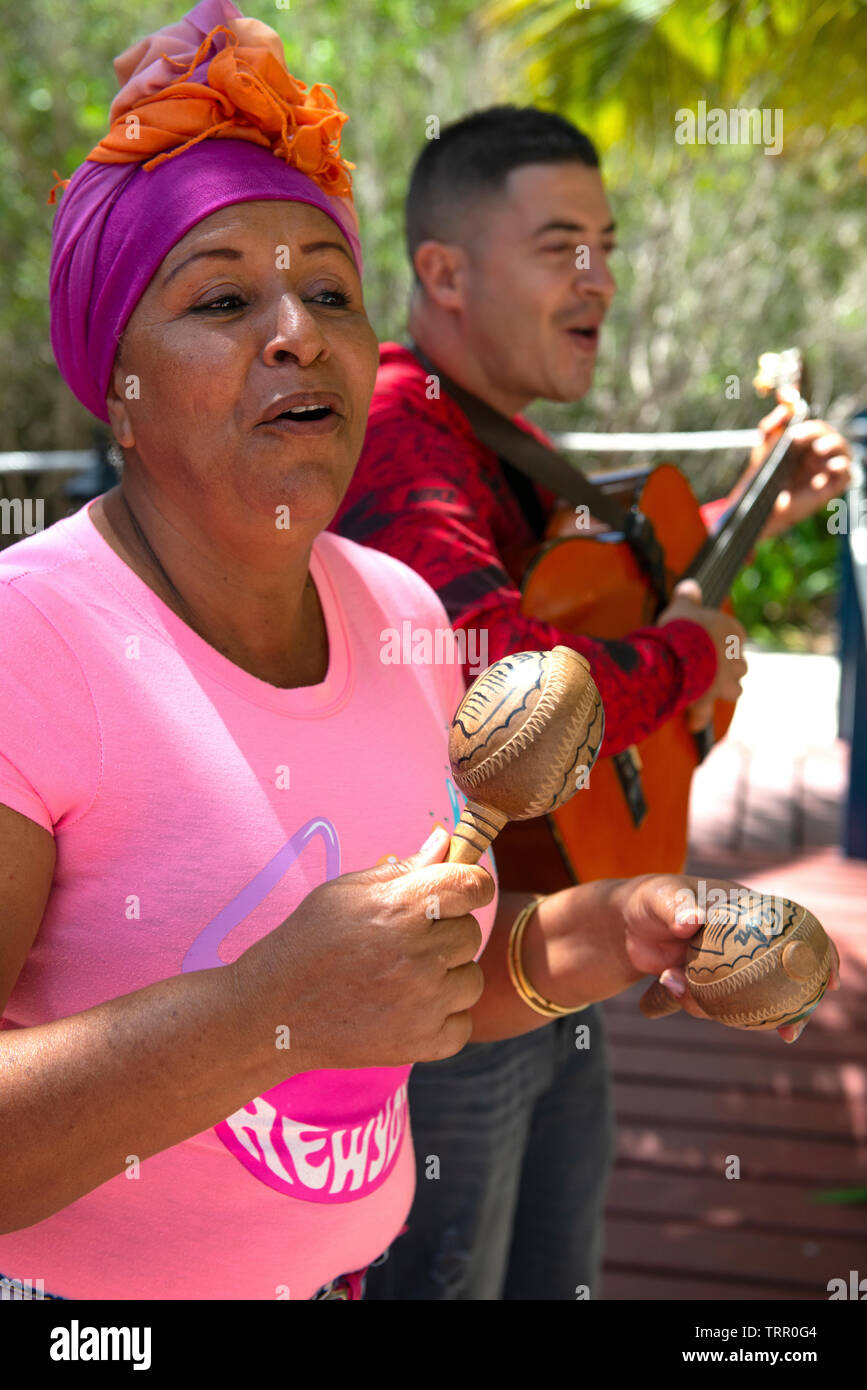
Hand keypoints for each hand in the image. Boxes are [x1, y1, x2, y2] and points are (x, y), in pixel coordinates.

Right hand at [231, 825, 490, 1071]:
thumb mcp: (346, 892)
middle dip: (446, 932)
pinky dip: (442, 1019)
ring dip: (447, 976)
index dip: (471, 884)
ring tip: (403, 977)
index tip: (459, 892)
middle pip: (471, 932)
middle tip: (405, 942)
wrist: (274, 1010)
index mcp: (402, 908)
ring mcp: (424, 1003)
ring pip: (471, 978)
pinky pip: (463, 1023)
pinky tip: (407, 1009)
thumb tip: (444, 841)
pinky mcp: (423, 1043)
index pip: (474, 885)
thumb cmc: (308, 941)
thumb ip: (403, 868)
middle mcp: (419, 955)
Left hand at [614, 875, 841, 1041]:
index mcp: (747, 911)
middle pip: (779, 976)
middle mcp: (743, 941)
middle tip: (790, 1029)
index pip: (797, 930)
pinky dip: (698, 1010)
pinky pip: (710, 1005)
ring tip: (669, 982)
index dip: (821, 953)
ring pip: (740, 998)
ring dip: (711, 1003)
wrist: (623, 924)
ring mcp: (725, 966)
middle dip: (791, 1005)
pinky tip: (661, 1006)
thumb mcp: (662, 896)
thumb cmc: (652, 899)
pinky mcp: (703, 985)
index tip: (832, 979)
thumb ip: (678, 906)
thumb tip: (692, 921)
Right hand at [656, 578, 747, 730]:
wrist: (678, 653)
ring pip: (735, 689)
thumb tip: (689, 585)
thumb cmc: (683, 627)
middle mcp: (734, 658)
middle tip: (710, 666)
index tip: (712, 640)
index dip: (726, 640)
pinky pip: (705, 712)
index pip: (738, 636)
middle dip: (728, 667)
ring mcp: (724, 681)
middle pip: (740, 665)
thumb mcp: (683, 606)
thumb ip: (687, 596)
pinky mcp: (709, 698)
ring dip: (724, 690)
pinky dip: (699, 718)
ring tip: (709, 690)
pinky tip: (693, 724)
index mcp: (732, 633)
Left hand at [743, 389, 851, 539]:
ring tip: (818, 449)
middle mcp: (818, 456)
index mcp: (805, 445)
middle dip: (818, 432)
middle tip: (798, 438)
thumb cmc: (762, 477)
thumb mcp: (764, 446)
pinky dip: (843, 467)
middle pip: (830, 436)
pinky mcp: (829, 489)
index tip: (794, 425)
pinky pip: (847, 475)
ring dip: (834, 445)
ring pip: (843, 451)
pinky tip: (831, 465)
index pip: (816, 427)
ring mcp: (824, 472)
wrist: (759, 505)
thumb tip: (785, 400)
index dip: (809, 423)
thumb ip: (772, 423)